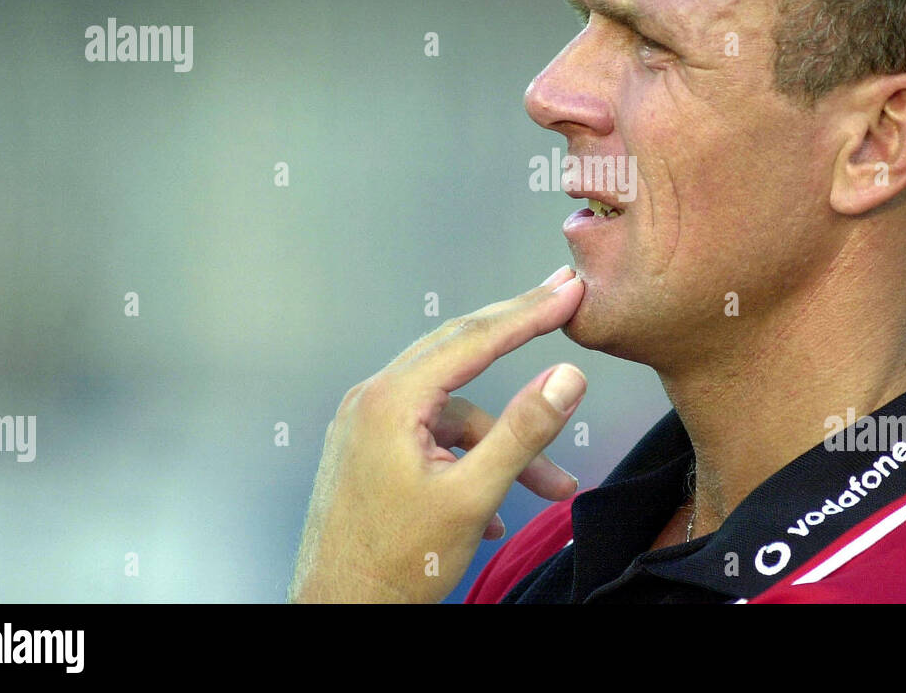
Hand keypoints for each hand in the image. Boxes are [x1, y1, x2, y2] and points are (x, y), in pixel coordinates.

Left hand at [288, 265, 586, 602]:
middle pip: (459, 352)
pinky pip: (433, 438)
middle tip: (560, 300)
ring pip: (454, 412)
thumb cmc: (393, 565)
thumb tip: (566, 378)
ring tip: (551, 487)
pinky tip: (496, 506)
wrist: (337, 615)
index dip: (529, 311)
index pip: (474, 338)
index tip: (568, 289)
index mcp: (391, 401)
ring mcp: (368, 426)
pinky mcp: (370, 452)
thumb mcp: (472, 497)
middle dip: (516, 333)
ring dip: (503, 441)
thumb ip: (522, 433)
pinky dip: (471, 459)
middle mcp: (373, 401)